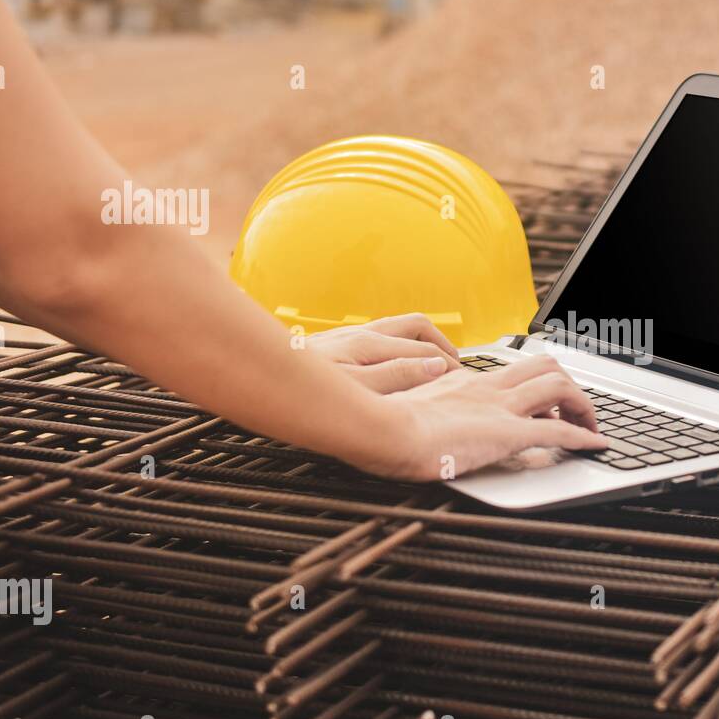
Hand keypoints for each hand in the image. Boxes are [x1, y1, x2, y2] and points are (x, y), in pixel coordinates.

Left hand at [307, 313, 460, 392]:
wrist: (255, 373)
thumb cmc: (298, 388)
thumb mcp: (355, 392)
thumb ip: (398, 376)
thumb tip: (435, 367)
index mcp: (370, 345)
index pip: (426, 352)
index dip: (449, 367)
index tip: (464, 383)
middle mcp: (361, 334)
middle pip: (417, 327)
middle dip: (443, 344)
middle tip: (459, 368)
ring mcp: (347, 336)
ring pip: (398, 327)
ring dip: (422, 341)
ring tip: (435, 361)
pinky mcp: (334, 343)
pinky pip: (380, 335)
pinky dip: (399, 345)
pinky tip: (394, 361)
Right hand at [361, 355, 607, 479]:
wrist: (383, 431)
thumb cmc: (385, 423)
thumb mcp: (406, 407)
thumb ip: (421, 403)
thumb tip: (421, 409)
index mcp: (465, 381)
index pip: (511, 372)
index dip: (534, 384)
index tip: (541, 403)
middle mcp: (488, 388)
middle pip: (544, 367)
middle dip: (567, 385)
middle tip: (573, 408)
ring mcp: (500, 408)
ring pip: (559, 387)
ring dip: (583, 405)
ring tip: (591, 425)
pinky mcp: (508, 433)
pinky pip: (559, 431)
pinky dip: (584, 437)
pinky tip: (596, 446)